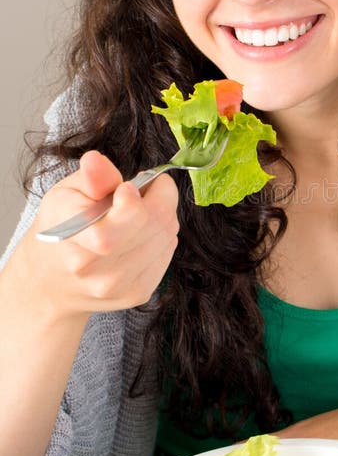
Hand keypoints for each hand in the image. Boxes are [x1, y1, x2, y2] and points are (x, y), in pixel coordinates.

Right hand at [26, 150, 179, 319]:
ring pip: (168, 237)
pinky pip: (168, 254)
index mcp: (77, 238)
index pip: (133, 213)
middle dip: (156, 199)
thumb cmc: (60, 228)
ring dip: (159, 219)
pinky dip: (160, 239)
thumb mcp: (66, 193)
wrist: (50, 280)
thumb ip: (91, 178)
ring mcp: (121, 286)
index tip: (127, 187)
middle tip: (135, 195)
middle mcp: (99, 270)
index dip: (139, 193)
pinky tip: (138, 236)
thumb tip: (95, 160)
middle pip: (158, 222)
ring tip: (135, 216)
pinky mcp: (138, 295)